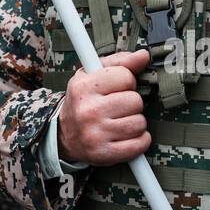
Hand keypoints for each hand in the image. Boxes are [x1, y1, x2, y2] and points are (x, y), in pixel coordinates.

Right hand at [57, 49, 150, 165]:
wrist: (65, 136)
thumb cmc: (85, 101)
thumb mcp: (93, 75)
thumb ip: (120, 62)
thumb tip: (144, 55)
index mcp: (83, 87)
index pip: (126, 77)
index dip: (126, 82)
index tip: (117, 89)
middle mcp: (88, 111)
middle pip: (135, 101)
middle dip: (132, 103)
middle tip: (118, 107)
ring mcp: (96, 134)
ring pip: (140, 123)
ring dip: (135, 122)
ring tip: (121, 121)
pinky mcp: (104, 153)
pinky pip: (140, 144)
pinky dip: (139, 140)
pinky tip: (126, 136)